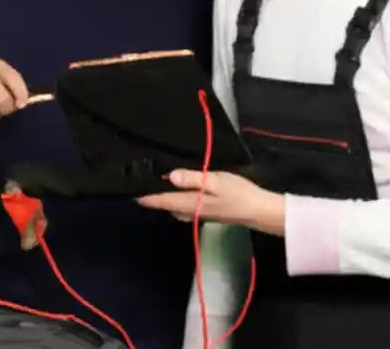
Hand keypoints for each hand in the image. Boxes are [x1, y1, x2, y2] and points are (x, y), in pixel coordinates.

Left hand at [136, 170, 285, 235]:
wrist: (259, 211)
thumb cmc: (238, 194)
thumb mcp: (214, 181)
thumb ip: (192, 178)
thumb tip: (170, 176)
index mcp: (190, 203)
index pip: (162, 201)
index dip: (146, 197)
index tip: (130, 194)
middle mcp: (191, 211)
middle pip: (167, 206)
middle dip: (154, 198)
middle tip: (142, 185)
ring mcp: (200, 214)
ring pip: (176, 208)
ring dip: (166, 200)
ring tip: (158, 187)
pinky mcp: (209, 213)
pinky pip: (186, 208)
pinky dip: (178, 201)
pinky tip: (181, 192)